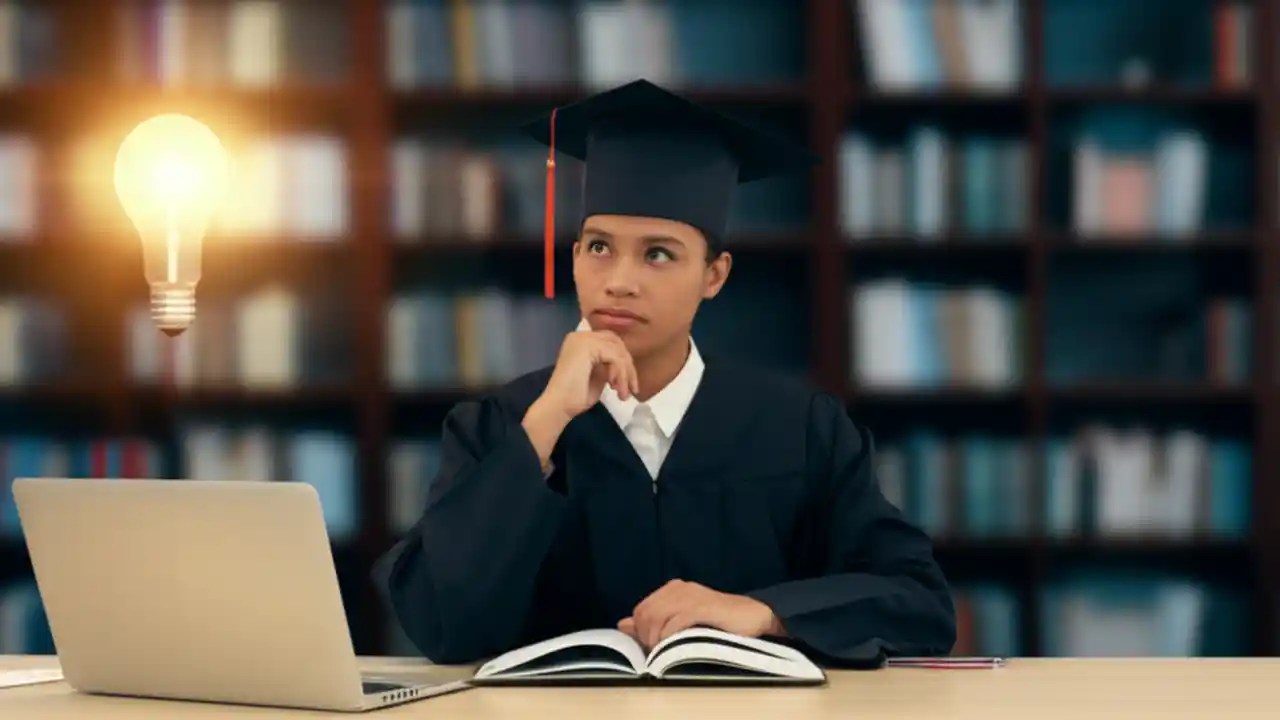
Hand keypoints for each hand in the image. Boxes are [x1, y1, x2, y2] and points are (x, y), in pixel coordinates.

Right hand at [522, 330, 638, 471]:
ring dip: (625, 374)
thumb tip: (624, 363)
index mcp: (580, 341)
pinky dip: (620, 373)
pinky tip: (614, 387)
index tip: (627, 384)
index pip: (610, 342)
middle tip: (632, 388)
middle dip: (628, 366)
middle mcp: (580, 335)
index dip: (622, 361)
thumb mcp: (598, 376)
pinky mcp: (587, 346)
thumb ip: (608, 365)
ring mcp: (583, 339)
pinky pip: (614, 357)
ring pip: (618, 350)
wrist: (559, 405)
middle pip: (616, 343)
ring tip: (623, 394)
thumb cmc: (575, 397)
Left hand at [616, 579, 784, 650]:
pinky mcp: (702, 606)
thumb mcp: (682, 622)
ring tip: (667, 652)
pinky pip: (675, 622)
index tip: (653, 649)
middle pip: (644, 613)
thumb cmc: (719, 623)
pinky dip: (670, 637)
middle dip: (647, 637)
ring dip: (657, 639)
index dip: (642, 632)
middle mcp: (678, 588)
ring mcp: (690, 595)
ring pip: (656, 617)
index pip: (640, 610)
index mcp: (672, 589)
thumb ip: (654, 622)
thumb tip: (623, 624)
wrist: (754, 617)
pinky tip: (677, 646)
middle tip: (660, 653)